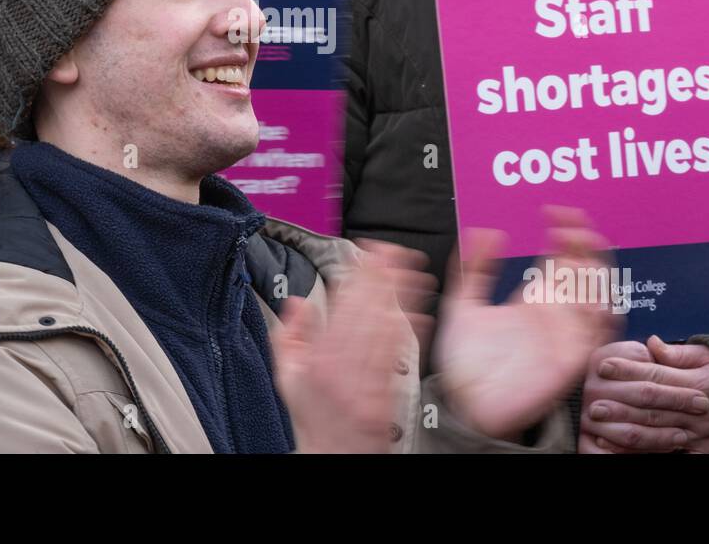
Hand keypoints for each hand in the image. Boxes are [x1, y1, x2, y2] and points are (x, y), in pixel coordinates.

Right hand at [272, 242, 427, 452]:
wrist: (333, 455)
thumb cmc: (313, 415)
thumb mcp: (285, 376)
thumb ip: (288, 336)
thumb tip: (298, 303)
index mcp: (317, 360)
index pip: (340, 307)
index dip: (357, 278)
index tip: (368, 255)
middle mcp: (341, 370)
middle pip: (365, 313)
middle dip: (382, 279)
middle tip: (396, 252)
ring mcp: (365, 384)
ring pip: (385, 331)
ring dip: (402, 299)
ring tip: (414, 272)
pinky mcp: (385, 396)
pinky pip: (398, 357)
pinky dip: (411, 332)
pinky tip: (423, 313)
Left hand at [434, 208, 617, 439]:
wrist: (464, 405)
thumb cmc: (465, 363)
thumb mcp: (461, 306)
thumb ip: (471, 269)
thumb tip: (481, 230)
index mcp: (531, 299)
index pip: (560, 256)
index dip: (565, 230)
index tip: (556, 211)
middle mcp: (553, 313)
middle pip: (587, 270)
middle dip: (588, 244)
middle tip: (576, 226)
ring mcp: (565, 334)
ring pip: (600, 296)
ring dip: (598, 274)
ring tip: (584, 253)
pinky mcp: (571, 358)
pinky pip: (598, 334)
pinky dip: (600, 312)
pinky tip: (585, 295)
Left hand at [579, 336, 708, 452]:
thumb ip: (678, 353)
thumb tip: (650, 343)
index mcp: (698, 381)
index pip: (656, 375)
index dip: (628, 370)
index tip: (603, 366)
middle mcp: (699, 409)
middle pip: (653, 407)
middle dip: (620, 405)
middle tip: (593, 403)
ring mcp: (702, 434)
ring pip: (660, 433)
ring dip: (628, 431)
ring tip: (601, 427)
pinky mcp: (705, 452)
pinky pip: (673, 455)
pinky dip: (649, 453)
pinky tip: (625, 450)